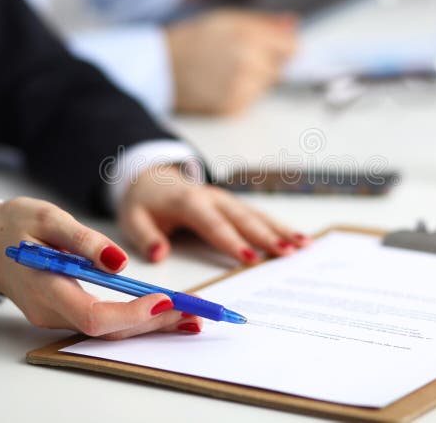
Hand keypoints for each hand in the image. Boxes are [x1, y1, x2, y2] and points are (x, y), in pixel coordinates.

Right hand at [0, 197, 202, 337]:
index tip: (165, 301)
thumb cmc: (15, 225)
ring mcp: (57, 317)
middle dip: (154, 323)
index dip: (132, 315)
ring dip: (150, 325)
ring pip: (109, 331)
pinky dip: (136, 319)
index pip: (94, 316)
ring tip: (191, 317)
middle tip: (195, 313)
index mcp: (46, 289)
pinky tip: (163, 313)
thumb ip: (82, 240)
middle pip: (108, 330)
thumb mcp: (47, 217)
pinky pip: (104, 323)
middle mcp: (52, 312)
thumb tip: (119, 262)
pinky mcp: (65, 312)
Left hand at [118, 165, 309, 262]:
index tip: (250, 258)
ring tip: (303, 245)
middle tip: (288, 252)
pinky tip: (299, 238)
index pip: (214, 224)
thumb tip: (159, 254)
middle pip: (243, 218)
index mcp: (189, 202)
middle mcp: (213, 198)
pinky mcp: (233, 204)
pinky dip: (279, 226)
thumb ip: (145, 236)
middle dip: (267, 236)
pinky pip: (258, 215)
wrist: (151, 177)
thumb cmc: (144, 203)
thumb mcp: (133, 218)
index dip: (232, 241)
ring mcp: (226, 200)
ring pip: (257, 214)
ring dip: (280, 229)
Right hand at [166, 9, 297, 114]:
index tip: (273, 49)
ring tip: (225, 72)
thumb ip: (264, 22)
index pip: (291, 47)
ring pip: (265, 85)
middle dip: (265, 63)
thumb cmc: (193, 41)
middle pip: (279, 68)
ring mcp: (242, 87)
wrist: (161, 67)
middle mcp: (249, 62)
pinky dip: (241, 94)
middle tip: (236, 59)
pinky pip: (251, 101)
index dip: (282, 47)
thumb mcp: (227, 20)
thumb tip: (293, 24)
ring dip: (254, 80)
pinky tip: (220, 85)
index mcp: (249, 36)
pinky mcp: (233, 107)